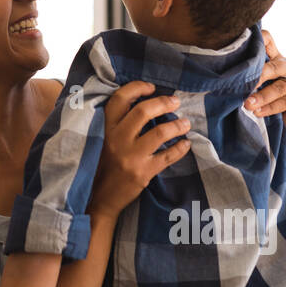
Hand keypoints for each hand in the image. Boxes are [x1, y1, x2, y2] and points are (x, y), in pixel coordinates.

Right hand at [87, 81, 191, 218]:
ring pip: (159, 133)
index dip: (137, 88)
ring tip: (185, 123)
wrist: (99, 198)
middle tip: (175, 102)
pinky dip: (180, 148)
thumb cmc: (103, 165)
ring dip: (176, 125)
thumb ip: (117, 124)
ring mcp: (130, 157)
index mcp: (106, 128)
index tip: (151, 88)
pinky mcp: (142, 173)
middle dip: (163, 103)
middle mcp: (117, 139)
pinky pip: (167, 156)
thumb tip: (146, 104)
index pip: (120, 99)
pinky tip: (185, 144)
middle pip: (143, 111)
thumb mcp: (102, 140)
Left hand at [244, 29, 285, 138]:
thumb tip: (225, 74)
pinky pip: (285, 101)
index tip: (244, 43)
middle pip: (273, 66)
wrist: (278, 127)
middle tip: (241, 86)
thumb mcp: (253, 86)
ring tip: (248, 104)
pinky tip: (258, 112)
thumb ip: (247, 75)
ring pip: (279, 87)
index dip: (259, 39)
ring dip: (262, 96)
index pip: (267, 40)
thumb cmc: (261, 102)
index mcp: (275, 58)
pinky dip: (270, 107)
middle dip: (257, 76)